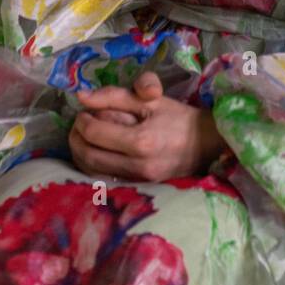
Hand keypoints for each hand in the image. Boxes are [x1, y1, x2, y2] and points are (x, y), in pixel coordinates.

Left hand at [68, 71, 224, 182]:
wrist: (207, 144)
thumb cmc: (178, 118)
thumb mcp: (150, 99)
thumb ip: (114, 96)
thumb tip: (81, 96)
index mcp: (141, 141)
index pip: (94, 132)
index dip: (82, 120)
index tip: (84, 111)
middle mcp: (137, 166)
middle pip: (89, 154)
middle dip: (76, 137)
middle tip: (79, 123)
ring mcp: (138, 182)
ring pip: (92, 171)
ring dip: (80, 153)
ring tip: (84, 137)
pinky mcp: (139, 189)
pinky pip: (104, 180)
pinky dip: (92, 167)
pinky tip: (95, 153)